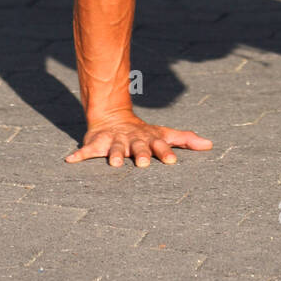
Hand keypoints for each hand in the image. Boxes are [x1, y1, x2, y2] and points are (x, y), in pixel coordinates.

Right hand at [65, 111, 212, 166]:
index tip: (172, 161)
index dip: (165, 152)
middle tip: (143, 163)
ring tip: (114, 163)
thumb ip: (186, 139)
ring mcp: (114, 141)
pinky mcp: (96, 143)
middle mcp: (132, 140)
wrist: (114, 117)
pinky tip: (70, 161)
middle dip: (141, 154)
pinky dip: (78, 155)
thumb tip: (210, 145)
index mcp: (149, 139)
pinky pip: (86, 150)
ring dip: (114, 155)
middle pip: (138, 147)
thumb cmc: (144, 133)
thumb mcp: (164, 134)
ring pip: (114, 149)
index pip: (160, 145)